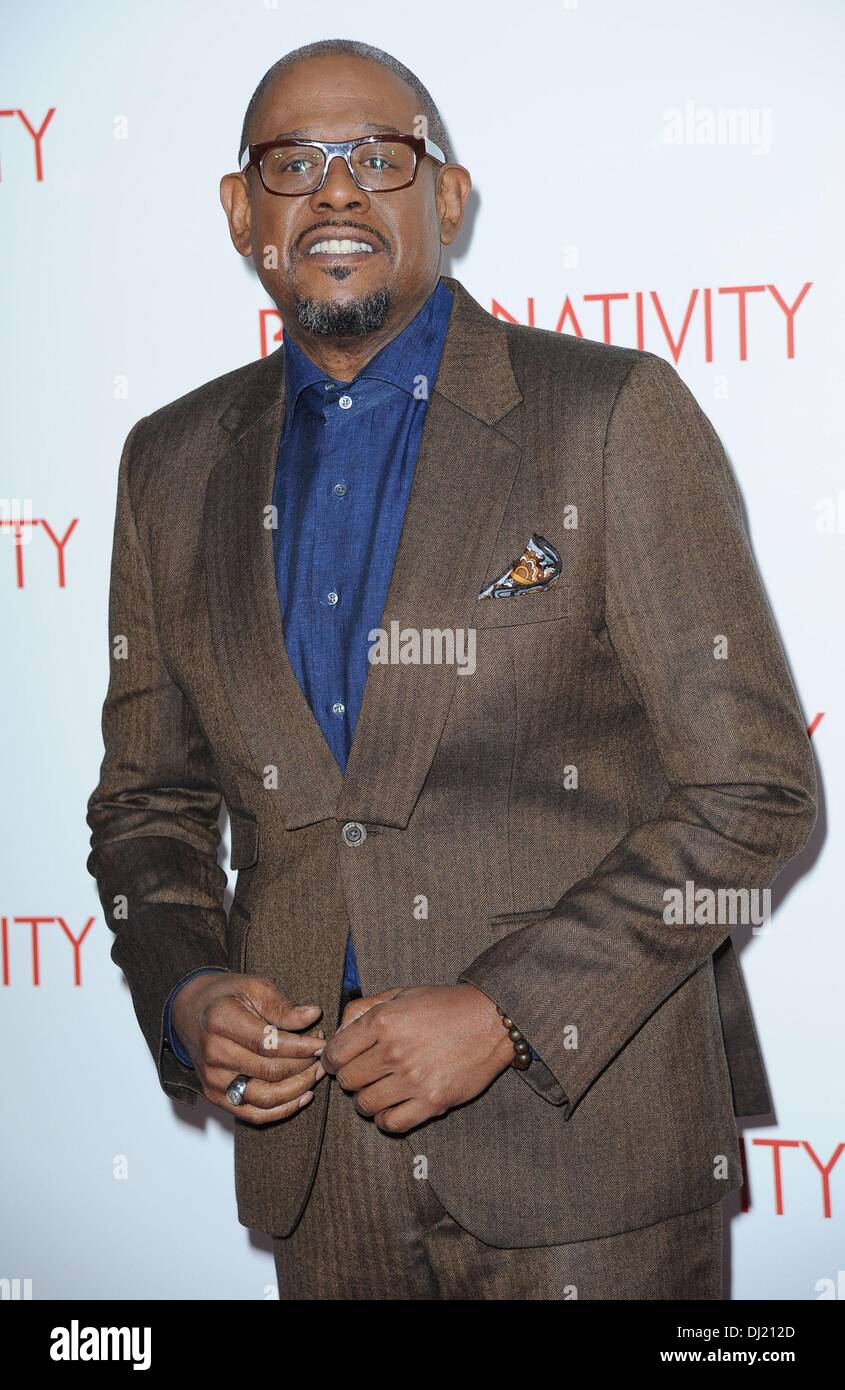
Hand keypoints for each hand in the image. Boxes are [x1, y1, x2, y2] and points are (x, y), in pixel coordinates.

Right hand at [171, 972, 326, 1124]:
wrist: (189, 1012)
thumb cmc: (224, 996)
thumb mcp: (253, 986)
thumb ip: (282, 1006)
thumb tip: (313, 1015)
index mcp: (221, 1020)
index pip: (269, 1044)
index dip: (301, 1047)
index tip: (321, 1042)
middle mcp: (214, 1053)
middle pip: (270, 1072)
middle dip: (304, 1066)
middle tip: (321, 1055)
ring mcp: (213, 1079)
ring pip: (265, 1097)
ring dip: (298, 1089)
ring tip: (316, 1073)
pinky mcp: (215, 1096)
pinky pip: (253, 1114)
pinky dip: (282, 1110)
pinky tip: (302, 1096)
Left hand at [321, 984, 514, 1132]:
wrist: (491, 1021)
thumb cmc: (445, 1006)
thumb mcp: (401, 994)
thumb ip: (364, 1008)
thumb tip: (337, 1031)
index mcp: (383, 1021)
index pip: (335, 1053)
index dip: (330, 1060)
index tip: (335, 1063)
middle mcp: (394, 1051)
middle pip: (347, 1080)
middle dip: (349, 1078)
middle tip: (361, 1074)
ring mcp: (413, 1079)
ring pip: (365, 1105)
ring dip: (365, 1100)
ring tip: (377, 1090)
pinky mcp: (432, 1102)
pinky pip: (392, 1123)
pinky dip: (385, 1119)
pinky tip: (391, 1107)